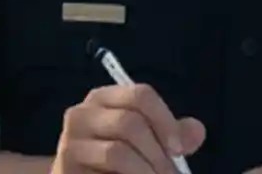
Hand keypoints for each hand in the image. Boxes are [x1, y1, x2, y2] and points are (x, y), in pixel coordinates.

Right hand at [51, 83, 205, 173]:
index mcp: (104, 98)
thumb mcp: (149, 145)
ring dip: (146, 172)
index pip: (140, 95)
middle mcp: (82, 113)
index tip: (178, 149)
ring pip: (117, 152)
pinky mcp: (65, 167)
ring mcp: (69, 141)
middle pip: (130, 122)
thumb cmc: (116, 163)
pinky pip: (106, 172)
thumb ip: (172, 136)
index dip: (165, 120)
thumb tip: (196, 130)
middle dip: (157, 154)